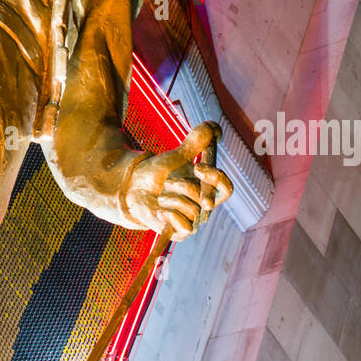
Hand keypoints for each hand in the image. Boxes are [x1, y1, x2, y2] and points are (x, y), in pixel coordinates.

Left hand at [123, 121, 232, 239]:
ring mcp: (194, 222)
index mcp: (208, 189)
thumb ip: (194, 143)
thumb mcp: (175, 157)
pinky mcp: (182, 234)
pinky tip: (159, 211)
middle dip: (182, 187)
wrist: (134, 192)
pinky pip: (183, 225)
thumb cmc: (157, 174)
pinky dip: (168, 214)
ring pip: (191, 209)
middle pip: (205, 198)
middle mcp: (205, 207)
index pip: (226, 188)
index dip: (215, 177)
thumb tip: (214, 126)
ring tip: (160, 197)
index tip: (198, 166)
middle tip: (166, 183)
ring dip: (170, 199)